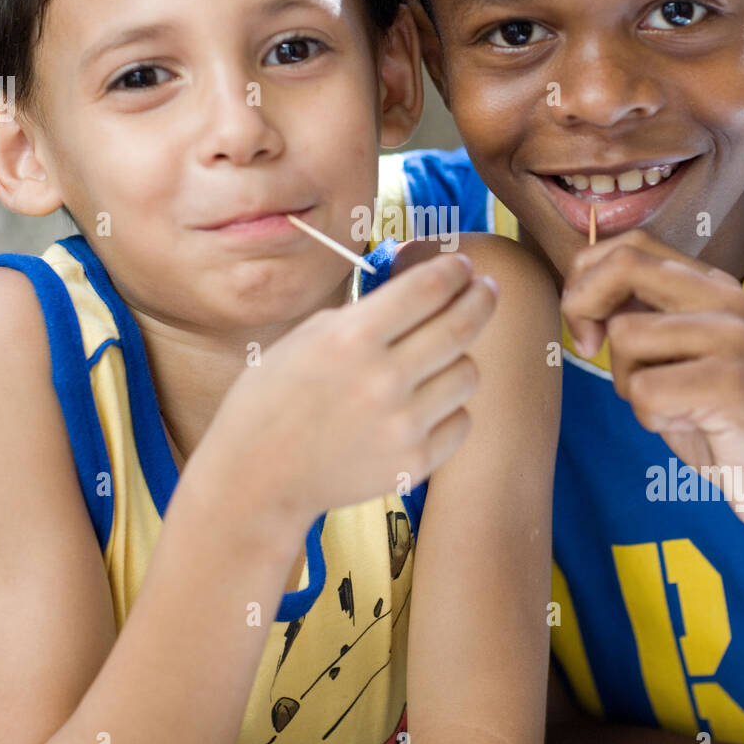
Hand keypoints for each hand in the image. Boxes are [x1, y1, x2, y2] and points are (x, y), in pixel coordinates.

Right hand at [207, 252, 497, 533]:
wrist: (258, 477)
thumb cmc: (276, 398)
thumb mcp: (308, 337)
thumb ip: (365, 313)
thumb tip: (420, 286)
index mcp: (351, 338)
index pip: (428, 287)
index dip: (454, 270)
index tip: (462, 266)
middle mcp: (383, 379)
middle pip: (461, 325)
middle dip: (481, 297)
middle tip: (484, 289)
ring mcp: (402, 425)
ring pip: (468, 373)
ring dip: (459, 357)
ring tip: (439, 357)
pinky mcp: (413, 463)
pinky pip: (461, 420)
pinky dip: (448, 408)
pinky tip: (426, 404)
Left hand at [561, 228, 743, 542]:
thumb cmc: (718, 415)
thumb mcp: (680, 351)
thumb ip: (643, 314)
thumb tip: (578, 290)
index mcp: (710, 285)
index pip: (629, 245)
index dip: (584, 277)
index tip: (584, 324)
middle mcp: (724, 299)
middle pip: (623, 267)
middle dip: (581, 306)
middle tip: (588, 347)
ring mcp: (731, 338)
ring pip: (625, 336)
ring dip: (627, 382)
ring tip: (669, 403)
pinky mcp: (730, 383)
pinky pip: (644, 391)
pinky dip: (649, 418)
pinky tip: (686, 425)